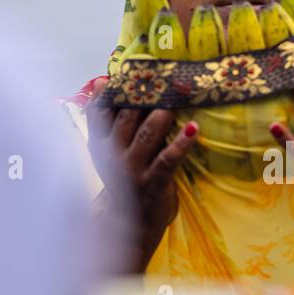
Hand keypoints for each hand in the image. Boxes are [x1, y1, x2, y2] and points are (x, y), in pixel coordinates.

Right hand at [86, 79, 198, 272]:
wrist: (130, 224)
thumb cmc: (127, 180)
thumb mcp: (113, 151)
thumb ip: (114, 120)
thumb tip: (108, 81)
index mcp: (99, 143)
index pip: (100, 109)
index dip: (115, 87)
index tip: (130, 69)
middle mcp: (112, 154)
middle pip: (127, 116)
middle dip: (146, 94)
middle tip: (164, 75)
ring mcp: (132, 169)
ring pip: (147, 134)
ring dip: (163, 113)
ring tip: (178, 97)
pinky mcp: (153, 183)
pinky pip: (168, 159)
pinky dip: (182, 143)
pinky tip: (194, 129)